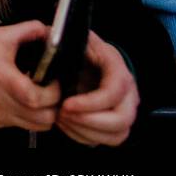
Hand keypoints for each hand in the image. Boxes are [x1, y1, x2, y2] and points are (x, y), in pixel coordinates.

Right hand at [0, 21, 60, 131]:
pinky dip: (30, 117)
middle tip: (52, 90)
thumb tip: (52, 31)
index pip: (37, 98)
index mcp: (3, 77)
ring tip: (41, 97)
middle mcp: (1, 101)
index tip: (55, 80)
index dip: (54, 92)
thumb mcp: (1, 35)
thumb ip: (29, 30)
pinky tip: (24, 101)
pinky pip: (23, 125)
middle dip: (55, 105)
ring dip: (45, 114)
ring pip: (37, 126)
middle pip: (44, 118)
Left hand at [55, 31, 138, 145]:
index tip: (66, 105)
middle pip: (122, 119)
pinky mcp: (116, 124)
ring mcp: (125, 110)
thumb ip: (62, 38)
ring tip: (61, 119)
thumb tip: (47, 35)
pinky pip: (107, 140)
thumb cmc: (77, 50)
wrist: (87, 59)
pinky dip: (84, 137)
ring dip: (85, 131)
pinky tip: (67, 124)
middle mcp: (128, 92)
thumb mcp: (71, 39)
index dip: (91, 102)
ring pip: (116, 134)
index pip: (114, 91)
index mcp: (117, 68)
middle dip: (88, 122)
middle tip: (62, 115)